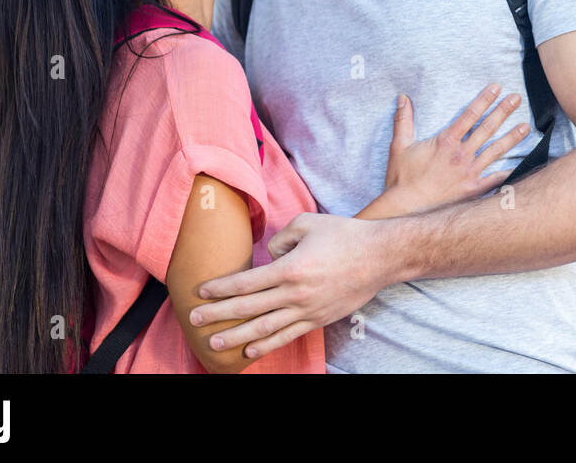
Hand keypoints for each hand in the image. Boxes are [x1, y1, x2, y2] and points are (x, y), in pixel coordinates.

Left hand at [189, 212, 394, 358]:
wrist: (381, 256)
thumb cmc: (345, 234)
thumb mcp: (309, 222)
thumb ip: (282, 237)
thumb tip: (268, 255)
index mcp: (290, 267)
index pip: (246, 282)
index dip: (221, 288)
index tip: (201, 292)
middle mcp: (296, 293)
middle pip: (249, 307)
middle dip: (219, 314)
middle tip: (194, 320)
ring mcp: (307, 310)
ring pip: (265, 328)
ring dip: (237, 336)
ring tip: (215, 343)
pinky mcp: (318, 319)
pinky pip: (288, 336)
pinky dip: (267, 346)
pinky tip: (249, 351)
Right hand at [363, 84, 528, 217]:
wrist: (404, 210)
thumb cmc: (401, 179)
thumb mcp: (400, 146)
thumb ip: (403, 121)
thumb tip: (402, 98)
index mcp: (445, 142)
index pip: (469, 115)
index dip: (484, 99)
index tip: (496, 87)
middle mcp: (461, 155)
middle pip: (486, 128)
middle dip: (503, 111)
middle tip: (516, 99)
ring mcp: (469, 173)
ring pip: (495, 151)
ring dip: (511, 137)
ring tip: (526, 127)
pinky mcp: (473, 190)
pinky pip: (495, 180)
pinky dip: (509, 173)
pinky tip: (521, 166)